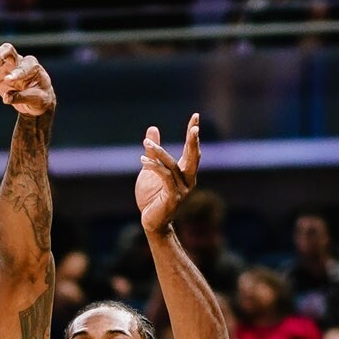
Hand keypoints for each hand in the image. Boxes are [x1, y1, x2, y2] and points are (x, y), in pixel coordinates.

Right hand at [0, 43, 54, 116]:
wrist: (35, 99)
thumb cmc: (39, 98)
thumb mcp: (36, 100)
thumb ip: (22, 98)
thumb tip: (6, 98)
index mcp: (32, 67)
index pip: (23, 66)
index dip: (16, 73)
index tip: (9, 80)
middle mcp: (18, 61)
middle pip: (7, 49)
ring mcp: (6, 64)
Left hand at [135, 114, 201, 235]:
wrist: (151, 222)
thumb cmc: (152, 197)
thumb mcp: (150, 169)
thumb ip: (153, 151)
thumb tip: (152, 130)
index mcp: (186, 173)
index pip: (192, 149)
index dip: (193, 133)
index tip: (196, 116)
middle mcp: (189, 180)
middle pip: (193, 156)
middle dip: (193, 141)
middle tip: (195, 126)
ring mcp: (182, 190)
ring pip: (173, 166)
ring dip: (159, 153)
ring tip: (145, 143)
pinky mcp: (173, 197)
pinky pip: (165, 177)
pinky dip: (154, 167)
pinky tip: (143, 160)